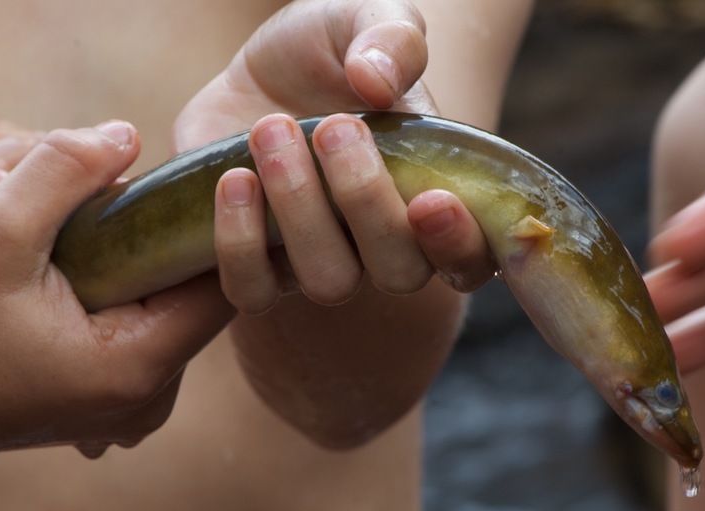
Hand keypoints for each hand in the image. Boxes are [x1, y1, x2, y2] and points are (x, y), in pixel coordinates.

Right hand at [0, 121, 232, 472]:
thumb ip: (61, 172)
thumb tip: (127, 134)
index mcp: (141, 363)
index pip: (224, 282)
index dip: (214, 224)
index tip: (185, 182)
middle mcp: (153, 395)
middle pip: (199, 295)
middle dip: (171, 240)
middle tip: (128, 198)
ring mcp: (134, 405)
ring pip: (170, 311)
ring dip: (146, 265)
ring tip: (99, 231)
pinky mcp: (112, 401)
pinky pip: (144, 331)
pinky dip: (126, 292)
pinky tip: (88, 269)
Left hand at [178, 0, 492, 311]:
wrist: (256, 71)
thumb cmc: (330, 52)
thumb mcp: (366, 18)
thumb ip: (392, 39)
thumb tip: (377, 81)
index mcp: (433, 197)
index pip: (471, 258)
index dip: (459, 245)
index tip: (431, 199)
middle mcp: (383, 246)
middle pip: (398, 272)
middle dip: (366, 201)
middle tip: (334, 126)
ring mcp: (319, 263)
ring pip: (328, 281)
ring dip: (300, 210)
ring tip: (270, 130)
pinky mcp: (257, 266)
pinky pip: (251, 290)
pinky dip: (241, 241)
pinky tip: (233, 177)